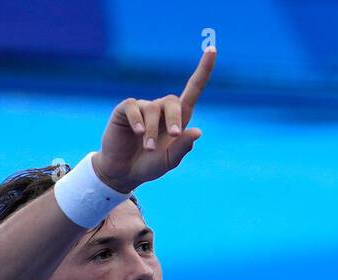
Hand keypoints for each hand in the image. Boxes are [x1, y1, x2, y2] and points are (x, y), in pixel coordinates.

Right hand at [92, 47, 215, 192]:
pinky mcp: (125, 110)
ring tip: (148, 148)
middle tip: (174, 136)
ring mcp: (143, 108)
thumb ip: (183, 148)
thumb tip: (198, 131)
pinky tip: (138, 132)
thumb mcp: (170, 161)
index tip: (213, 50)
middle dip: (175, 118)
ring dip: (152, 131)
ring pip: (153, 109)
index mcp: (178, 119)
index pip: (193, 90)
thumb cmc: (149, 165)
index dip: (203, 71)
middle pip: (173, 101)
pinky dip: (137, 120)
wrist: (123, 172)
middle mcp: (161, 109)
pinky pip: (133, 107)